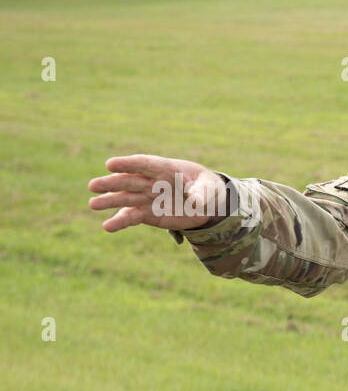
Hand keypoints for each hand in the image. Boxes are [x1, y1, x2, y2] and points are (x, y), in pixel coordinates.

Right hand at [89, 154, 228, 232]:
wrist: (205, 202)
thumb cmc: (207, 187)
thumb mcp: (211, 188)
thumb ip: (203, 193)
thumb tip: (196, 202)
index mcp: (165, 169)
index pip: (143, 164)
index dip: (127, 164)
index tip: (110, 164)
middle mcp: (152, 182)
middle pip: (129, 181)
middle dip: (111, 183)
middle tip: (93, 186)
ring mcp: (147, 198)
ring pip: (126, 198)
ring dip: (109, 201)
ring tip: (93, 204)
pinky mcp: (147, 213)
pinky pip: (131, 217)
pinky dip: (120, 222)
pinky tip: (107, 226)